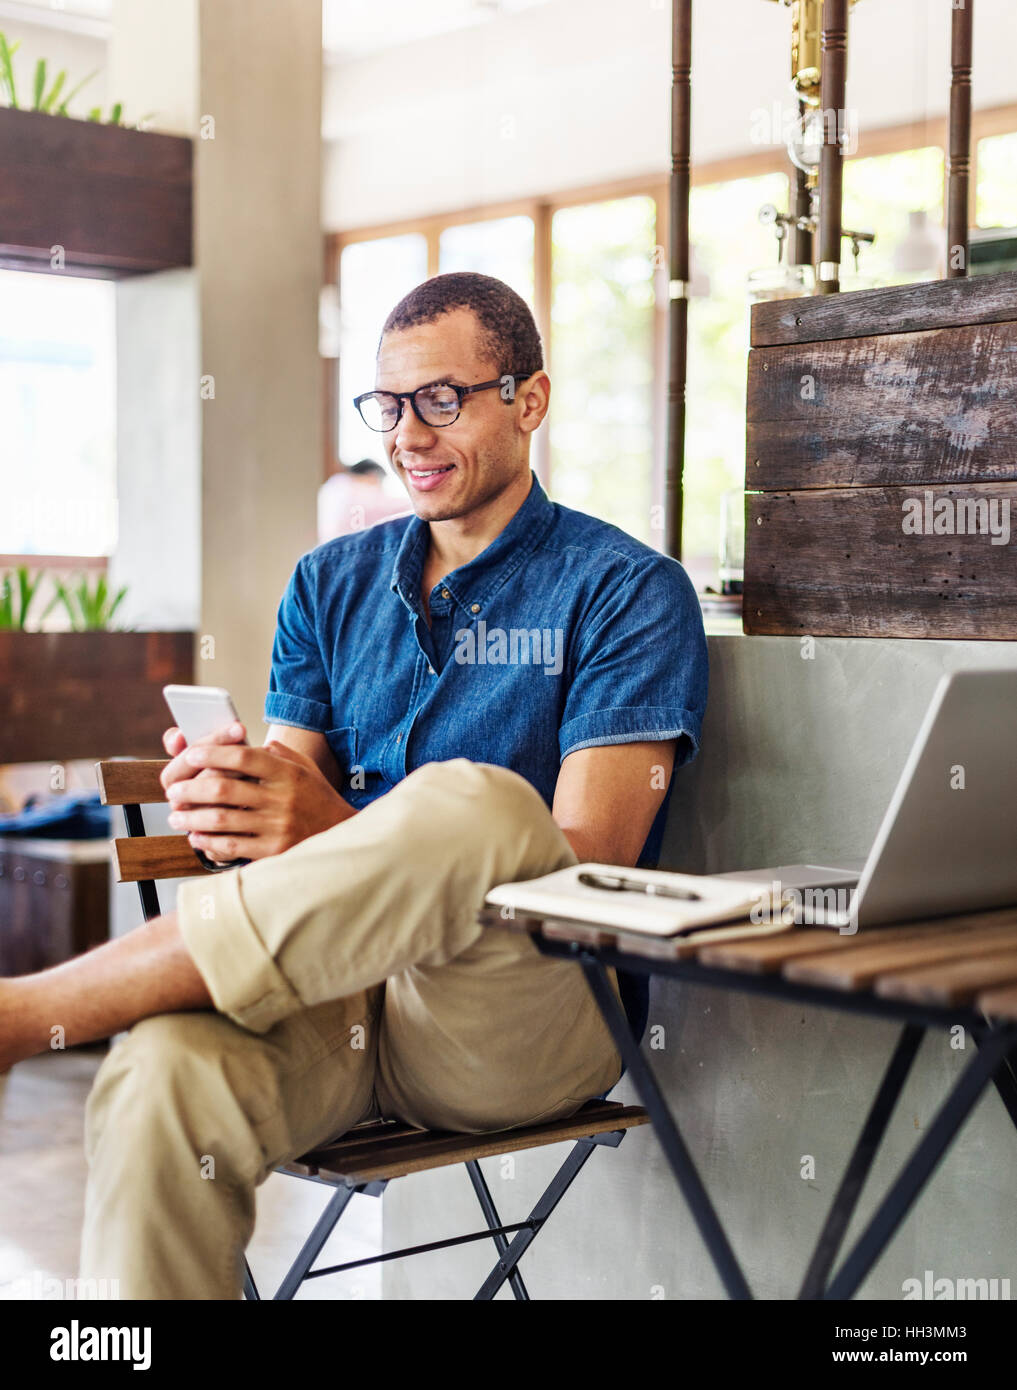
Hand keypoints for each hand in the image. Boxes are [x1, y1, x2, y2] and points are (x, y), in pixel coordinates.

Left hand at [164, 739, 352, 861]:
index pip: (243, 756)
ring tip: (176, 815)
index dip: (212, 752)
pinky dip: (207, 841)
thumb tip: (242, 744)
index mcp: (288, 773)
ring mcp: (277, 826)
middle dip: (190, 788)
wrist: (342, 834)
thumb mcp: (304, 767)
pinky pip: (230, 846)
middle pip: (223, 788)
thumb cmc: (317, 797)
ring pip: (221, 820)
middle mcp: (282, 798)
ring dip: (191, 817)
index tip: (191, 755)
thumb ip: (276, 753)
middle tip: (173, 790)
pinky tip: (195, 837)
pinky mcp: (273, 851)